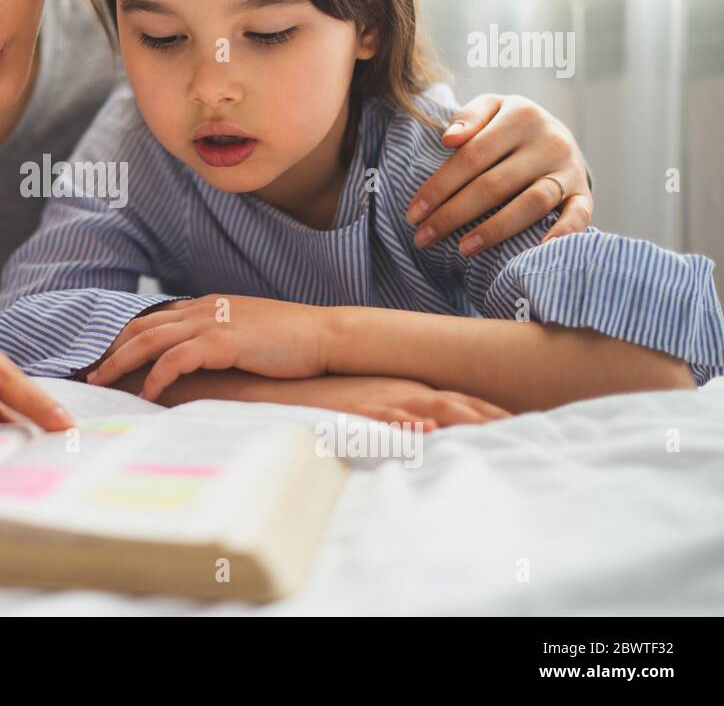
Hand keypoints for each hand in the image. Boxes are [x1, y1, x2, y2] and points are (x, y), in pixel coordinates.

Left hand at [85, 295, 328, 401]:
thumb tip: (197, 361)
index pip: (153, 319)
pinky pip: (176, 359)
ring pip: (150, 340)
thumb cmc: (291, 341)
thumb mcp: (246, 334)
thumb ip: (218, 340)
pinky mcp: (223, 342)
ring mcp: (212, 322)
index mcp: (207, 305)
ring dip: (121, 362)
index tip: (103, 358)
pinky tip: (147, 394)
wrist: (326, 335)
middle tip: (89, 373)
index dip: (124, 338)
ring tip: (102, 383)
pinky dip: (157, 376)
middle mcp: (203, 309)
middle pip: (142, 327)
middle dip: (110, 350)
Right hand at [271, 376, 510, 428]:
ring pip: (434, 406)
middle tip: (530, 430)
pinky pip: (391, 416)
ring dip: (465, 417)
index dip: (492, 412)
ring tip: (496, 430)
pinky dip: (412, 422)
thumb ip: (405, 419)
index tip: (526, 425)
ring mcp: (384, 398)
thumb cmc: (333, 401)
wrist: (288, 383)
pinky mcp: (360, 408)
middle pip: (459, 402)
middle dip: (493, 416)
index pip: (462, 400)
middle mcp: (404, 390)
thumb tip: (433, 434)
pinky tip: (429, 429)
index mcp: (411, 390)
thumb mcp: (375, 408)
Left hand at [406, 93, 593, 254]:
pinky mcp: (583, 192)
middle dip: (453, 214)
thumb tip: (449, 139)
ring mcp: (569, 169)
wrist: (558, 134)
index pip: (471, 156)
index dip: (439, 187)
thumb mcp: (491, 107)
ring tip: (463, 249)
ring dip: (495, 230)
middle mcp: (549, 142)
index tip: (413, 213)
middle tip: (423, 237)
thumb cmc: (509, 126)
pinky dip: (562, 233)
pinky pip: (579, 215)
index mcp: (521, 116)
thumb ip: (469, 116)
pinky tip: (537, 250)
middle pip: (494, 184)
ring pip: (531, 203)